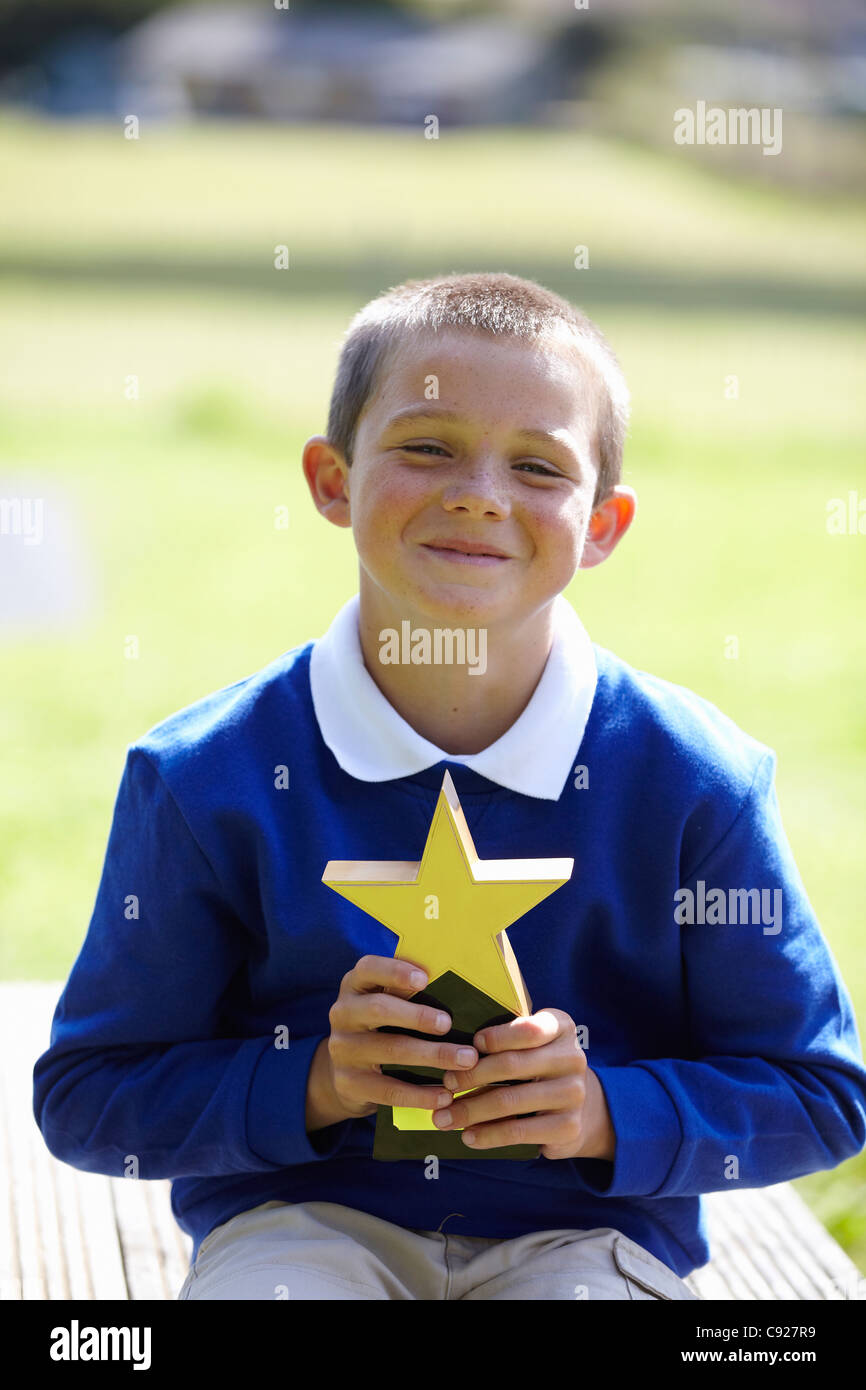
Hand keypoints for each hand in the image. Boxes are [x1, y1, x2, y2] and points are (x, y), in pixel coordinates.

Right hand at [320, 954, 479, 1121]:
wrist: (344, 1072)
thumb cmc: (381, 1026)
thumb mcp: (385, 1001)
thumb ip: (407, 991)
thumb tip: (455, 981)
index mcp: (354, 986)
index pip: (368, 969)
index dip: (395, 972)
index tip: (425, 979)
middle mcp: (343, 1013)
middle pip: (378, 1009)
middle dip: (417, 1016)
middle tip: (448, 1023)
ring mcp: (342, 1049)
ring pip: (390, 1049)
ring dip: (432, 1055)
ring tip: (465, 1059)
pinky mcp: (348, 1083)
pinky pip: (388, 1090)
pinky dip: (420, 1094)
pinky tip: (445, 1095)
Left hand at [434, 1008, 615, 1161]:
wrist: (579, 1108)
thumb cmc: (538, 1067)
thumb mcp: (531, 1044)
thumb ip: (505, 1039)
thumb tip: (453, 1050)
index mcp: (560, 1028)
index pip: (528, 1029)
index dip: (495, 1037)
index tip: (468, 1048)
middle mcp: (573, 1058)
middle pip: (512, 1065)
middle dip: (471, 1075)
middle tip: (446, 1084)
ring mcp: (574, 1094)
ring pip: (510, 1101)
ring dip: (470, 1110)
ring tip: (445, 1117)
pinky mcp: (568, 1127)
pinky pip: (518, 1132)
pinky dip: (487, 1134)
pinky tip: (468, 1136)